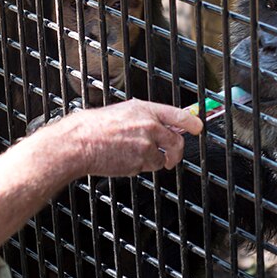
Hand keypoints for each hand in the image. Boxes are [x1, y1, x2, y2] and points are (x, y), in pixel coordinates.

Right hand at [36, 98, 202, 177]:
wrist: (78, 143)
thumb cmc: (92, 127)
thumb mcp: (120, 112)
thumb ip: (141, 117)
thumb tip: (155, 124)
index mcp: (144, 109)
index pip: (178, 115)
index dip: (192, 122)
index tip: (198, 128)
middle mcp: (148, 125)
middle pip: (176, 141)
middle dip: (176, 153)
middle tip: (171, 158)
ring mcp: (145, 145)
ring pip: (161, 158)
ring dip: (153, 161)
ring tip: (132, 156)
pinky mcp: (138, 162)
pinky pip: (146, 168)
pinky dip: (139, 167)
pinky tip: (123, 160)